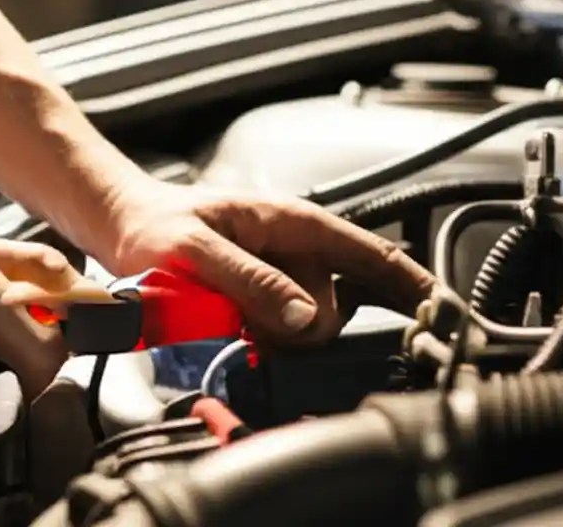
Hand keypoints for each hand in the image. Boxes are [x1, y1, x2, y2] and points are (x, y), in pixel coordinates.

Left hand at [99, 178, 434, 343]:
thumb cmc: (154, 224)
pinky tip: (236, 330)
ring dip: (274, 336)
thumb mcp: (195, 250)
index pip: (372, 254)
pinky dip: (266, 340)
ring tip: (226, 318)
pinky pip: (284, 330)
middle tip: (249, 323)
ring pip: (308, 326)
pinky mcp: (264, 298)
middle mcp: (297, 248)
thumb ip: (250, 281)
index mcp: (293, 222)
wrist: (120, 225)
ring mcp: (282, 274)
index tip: (442, 315)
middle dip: (300, 328)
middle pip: (336, 308)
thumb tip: (302, 318)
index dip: (413, 286)